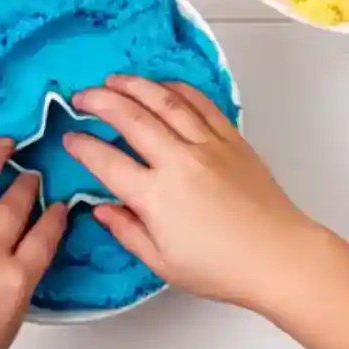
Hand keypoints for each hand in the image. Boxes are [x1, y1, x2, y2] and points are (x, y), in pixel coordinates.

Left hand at [0, 137, 66, 348]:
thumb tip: (32, 242)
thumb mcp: (11, 319)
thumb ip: (24, 276)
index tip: (60, 203)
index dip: (57, 214)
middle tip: (31, 174)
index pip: (47, 233)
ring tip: (4, 143)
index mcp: (14, 280)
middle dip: (28, 184)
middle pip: (16, 204)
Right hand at [64, 75, 318, 309]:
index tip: (69, 139)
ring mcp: (208, 146)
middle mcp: (179, 162)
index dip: (82, 147)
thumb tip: (101, 209)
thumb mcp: (163, 263)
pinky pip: (200, 103)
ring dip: (135, 85)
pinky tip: (161, 85)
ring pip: (165, 101)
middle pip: (131, 118)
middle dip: (100, 101)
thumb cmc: (222, 268)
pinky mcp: (232, 140)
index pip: (107, 162)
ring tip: (114, 80)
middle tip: (81, 96)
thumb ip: (127, 231)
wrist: (279, 256)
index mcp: (156, 197)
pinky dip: (177, 89)